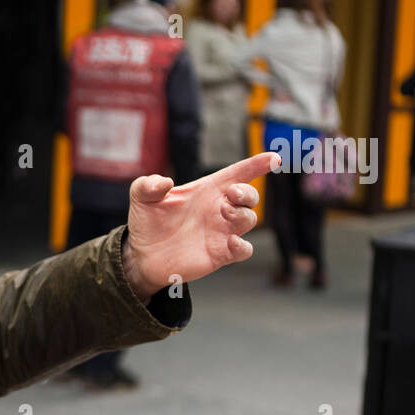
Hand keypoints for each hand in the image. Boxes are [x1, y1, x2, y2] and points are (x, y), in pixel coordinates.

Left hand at [122, 152, 279, 297]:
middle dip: (248, 192)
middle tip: (231, 194)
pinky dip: (243, 246)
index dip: (257, 164)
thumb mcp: (141, 197)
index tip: (274, 158)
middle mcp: (219, 209)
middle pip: (250, 196)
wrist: (141, 255)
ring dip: (242, 214)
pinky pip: (244, 250)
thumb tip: (164, 183)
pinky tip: (232, 242)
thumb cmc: (147, 222)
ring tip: (224, 213)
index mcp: (207, 190)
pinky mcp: (220, 254)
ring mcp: (221, 232)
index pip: (238, 174)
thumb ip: (147, 184)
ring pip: (249, 219)